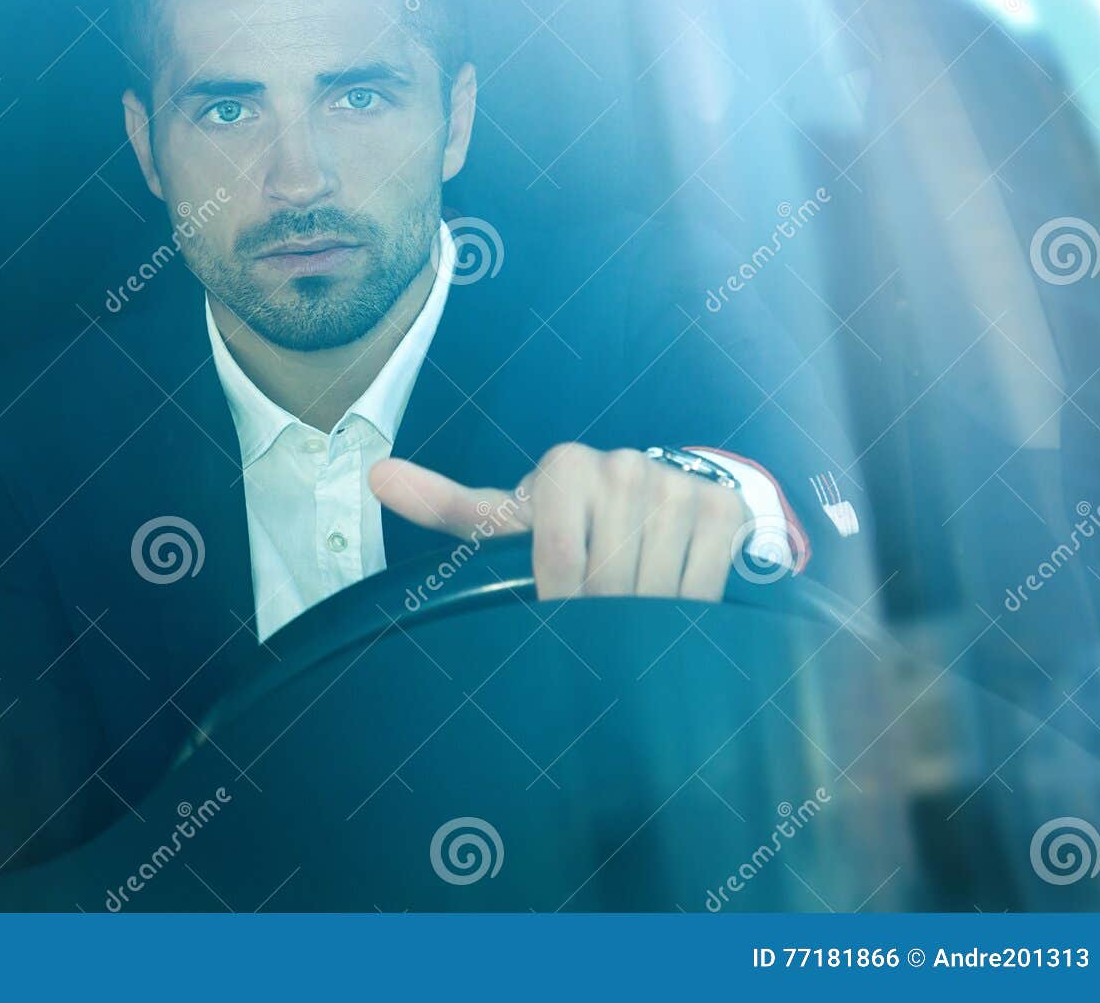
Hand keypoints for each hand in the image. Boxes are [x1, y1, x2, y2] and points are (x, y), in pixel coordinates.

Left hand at [368, 444, 747, 600]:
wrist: (649, 500)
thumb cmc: (562, 521)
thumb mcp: (507, 519)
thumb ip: (444, 505)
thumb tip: (375, 475)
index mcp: (564, 468)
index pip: (554, 563)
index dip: (556, 608)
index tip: (556, 626)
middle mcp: (623, 466)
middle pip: (608, 584)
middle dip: (601, 622)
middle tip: (596, 632)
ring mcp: (677, 487)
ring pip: (658, 593)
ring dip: (644, 625)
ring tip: (631, 623)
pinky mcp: (724, 510)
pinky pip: (704, 588)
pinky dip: (688, 613)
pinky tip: (672, 609)